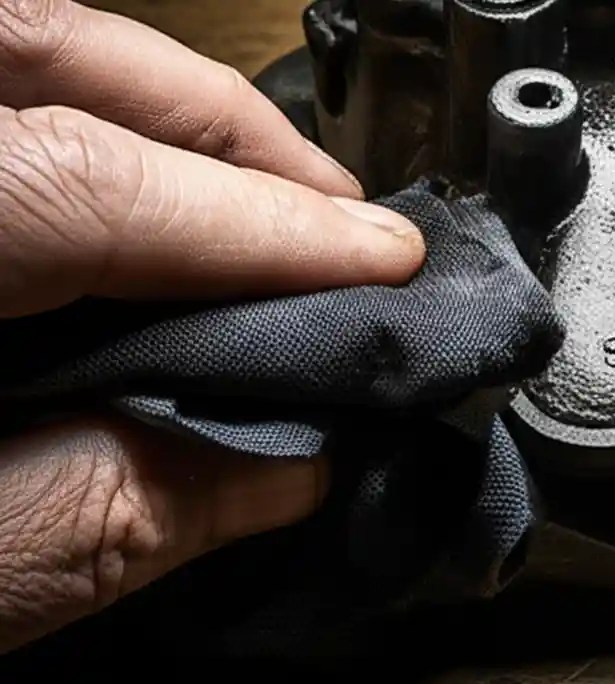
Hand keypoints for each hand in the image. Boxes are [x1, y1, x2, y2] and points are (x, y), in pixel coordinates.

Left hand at [0, 1, 423, 652]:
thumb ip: (110, 510)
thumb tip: (289, 459)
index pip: (75, 185)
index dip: (257, 229)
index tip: (384, 270)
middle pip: (42, 51)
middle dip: (228, 126)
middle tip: (346, 216)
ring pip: (14, 47)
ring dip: (165, 110)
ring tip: (277, 198)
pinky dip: (88, 131)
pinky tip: (161, 211)